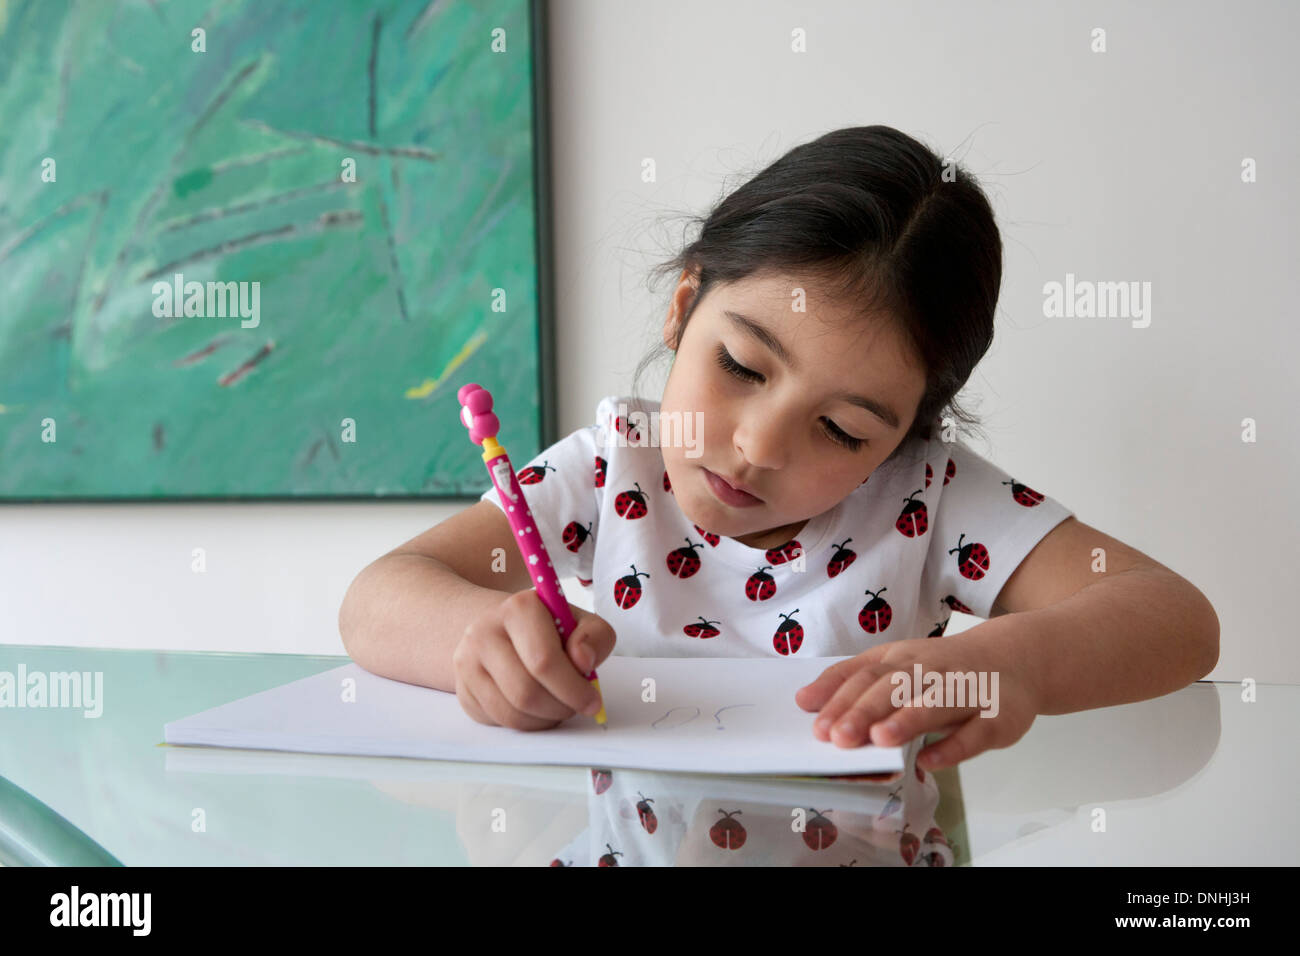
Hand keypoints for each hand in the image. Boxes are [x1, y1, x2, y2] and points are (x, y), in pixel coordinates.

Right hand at [453, 591, 615, 729]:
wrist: (503, 628)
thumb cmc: (548, 628)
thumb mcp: (581, 622)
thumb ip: (595, 637)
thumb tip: (583, 660)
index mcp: (518, 608)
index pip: (544, 661)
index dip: (573, 689)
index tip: (592, 701)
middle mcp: (484, 632)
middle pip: (525, 692)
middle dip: (560, 708)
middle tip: (577, 707)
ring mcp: (467, 662)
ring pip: (510, 713)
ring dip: (544, 720)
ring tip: (559, 706)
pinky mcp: (463, 690)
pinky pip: (498, 721)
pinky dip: (526, 724)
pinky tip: (538, 709)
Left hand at [794, 624, 1041, 770]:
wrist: (1016, 658)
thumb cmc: (944, 669)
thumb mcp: (897, 664)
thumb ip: (854, 681)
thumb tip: (805, 701)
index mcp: (904, 658)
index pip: (866, 675)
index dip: (840, 697)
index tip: (813, 722)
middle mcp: (932, 670)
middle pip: (895, 688)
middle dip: (864, 711)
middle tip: (837, 737)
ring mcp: (967, 692)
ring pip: (935, 704)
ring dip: (906, 720)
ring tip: (879, 739)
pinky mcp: (997, 717)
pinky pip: (975, 733)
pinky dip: (951, 747)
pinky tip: (927, 760)